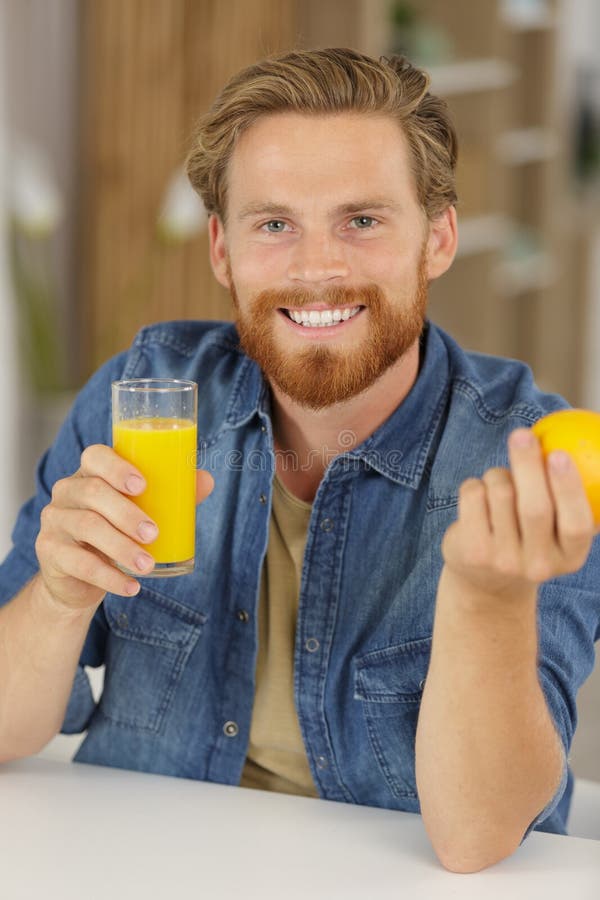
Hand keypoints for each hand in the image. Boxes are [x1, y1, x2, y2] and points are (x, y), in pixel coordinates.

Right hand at [35, 445, 214, 611]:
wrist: (79, 578)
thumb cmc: (115, 532)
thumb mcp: (140, 513)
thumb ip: (171, 496)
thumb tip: (207, 480)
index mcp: (90, 473)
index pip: (95, 456)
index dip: (117, 467)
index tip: (142, 485)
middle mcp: (67, 491)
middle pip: (93, 493)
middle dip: (127, 513)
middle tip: (154, 533)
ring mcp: (55, 521)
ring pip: (86, 527)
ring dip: (121, 548)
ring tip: (148, 565)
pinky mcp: (49, 551)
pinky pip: (79, 563)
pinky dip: (109, 577)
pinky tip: (131, 587)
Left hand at [441, 428, 595, 600]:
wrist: (487, 582)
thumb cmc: (529, 538)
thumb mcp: (555, 528)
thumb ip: (566, 498)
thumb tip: (568, 445)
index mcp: (570, 557)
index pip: (577, 524)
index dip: (569, 488)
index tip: (560, 454)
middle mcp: (539, 565)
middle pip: (535, 508)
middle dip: (528, 465)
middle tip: (522, 435)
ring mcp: (504, 561)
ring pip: (500, 494)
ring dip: (498, 474)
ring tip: (500, 480)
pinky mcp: (473, 552)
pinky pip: (473, 496)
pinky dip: (475, 484)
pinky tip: (479, 495)